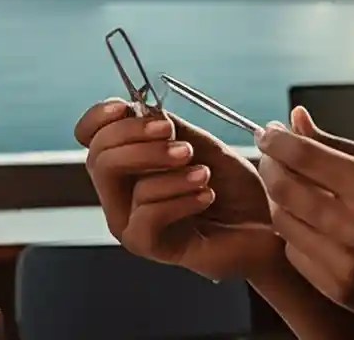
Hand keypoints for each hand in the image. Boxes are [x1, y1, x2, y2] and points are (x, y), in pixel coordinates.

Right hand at [74, 99, 282, 280]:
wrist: (263, 226)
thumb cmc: (232, 187)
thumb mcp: (200, 145)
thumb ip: (167, 128)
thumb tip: (139, 107)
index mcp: (128, 163)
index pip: (90, 136)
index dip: (99, 118)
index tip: (127, 106)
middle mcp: (120, 193)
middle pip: (99, 158)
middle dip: (139, 140)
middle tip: (182, 144)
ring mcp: (130, 222)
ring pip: (128, 185)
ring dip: (172, 173)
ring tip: (205, 174)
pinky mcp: (147, 246)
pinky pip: (148, 216)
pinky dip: (181, 199)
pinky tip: (207, 196)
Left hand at [255, 107, 353, 325]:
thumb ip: (340, 144)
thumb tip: (297, 119)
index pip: (303, 155)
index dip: (276, 139)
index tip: (268, 132)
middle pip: (283, 187)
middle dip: (270, 165)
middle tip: (273, 155)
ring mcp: (344, 263)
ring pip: (282, 221)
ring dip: (278, 198)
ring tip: (293, 186)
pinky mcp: (338, 289)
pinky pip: (295, 252)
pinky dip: (294, 231)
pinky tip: (311, 221)